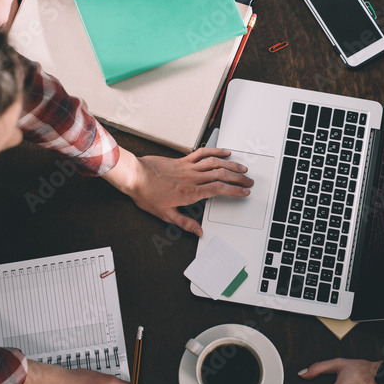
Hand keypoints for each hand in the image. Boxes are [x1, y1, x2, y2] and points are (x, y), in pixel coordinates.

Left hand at [103, 148, 252, 236]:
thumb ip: (184, 223)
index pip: (219, 190)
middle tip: (249, 181)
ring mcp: (188, 167)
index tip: (244, 192)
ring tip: (243, 167)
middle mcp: (192, 178)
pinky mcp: (183, 160)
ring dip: (231, 164)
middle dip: (238, 178)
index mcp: (191, 193)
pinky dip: (215, 151)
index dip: (234, 190)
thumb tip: (198, 231)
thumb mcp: (165, 215)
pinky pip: (202, 153)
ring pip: (215, 163)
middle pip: (221, 175)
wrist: (134, 176)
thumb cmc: (146, 194)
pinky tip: (224, 152)